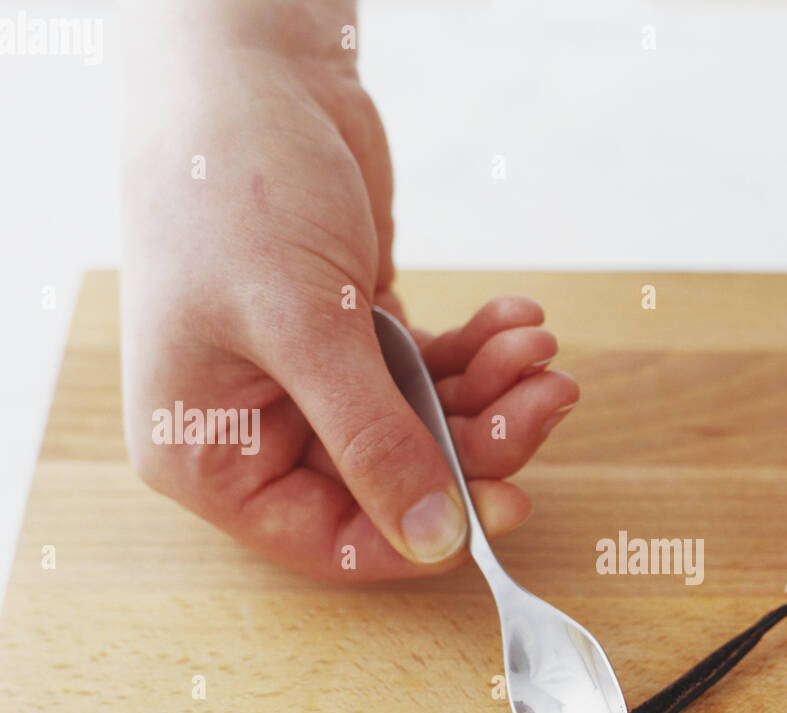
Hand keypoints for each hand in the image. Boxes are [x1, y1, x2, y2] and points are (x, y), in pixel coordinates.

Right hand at [120, 8, 576, 580]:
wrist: (251, 71)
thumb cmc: (232, 187)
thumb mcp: (302, 327)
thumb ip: (374, 441)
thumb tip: (436, 538)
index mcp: (212, 458)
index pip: (331, 540)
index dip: (424, 534)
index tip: (506, 505)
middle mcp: (262, 436)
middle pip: (398, 486)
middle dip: (482, 443)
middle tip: (547, 398)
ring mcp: (314, 390)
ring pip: (429, 431)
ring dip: (495, 394)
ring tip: (539, 351)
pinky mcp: (359, 345)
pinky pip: (436, 377)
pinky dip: (481, 354)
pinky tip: (517, 324)